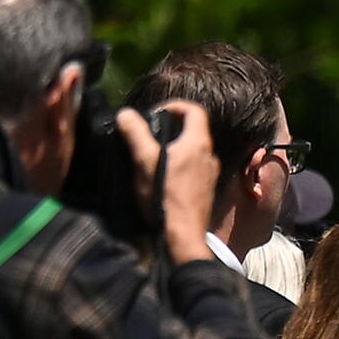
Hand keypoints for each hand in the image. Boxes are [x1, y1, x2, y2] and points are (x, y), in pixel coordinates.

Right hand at [130, 102, 222, 266]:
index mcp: (198, 143)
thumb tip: (126, 114)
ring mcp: (211, 173)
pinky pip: (194, 166)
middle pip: (194, 129)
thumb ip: (136, 134)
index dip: (175, 105)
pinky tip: (161, 174)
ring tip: (150, 154)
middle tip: (148, 133)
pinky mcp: (207, 188)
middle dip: (171, 126)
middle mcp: (210, 155)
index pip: (195, 111)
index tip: (155, 112)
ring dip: (174, 145)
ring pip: (193, 149)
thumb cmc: (164, 194)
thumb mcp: (144, 160)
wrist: (183, 233)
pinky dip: (179, 162)